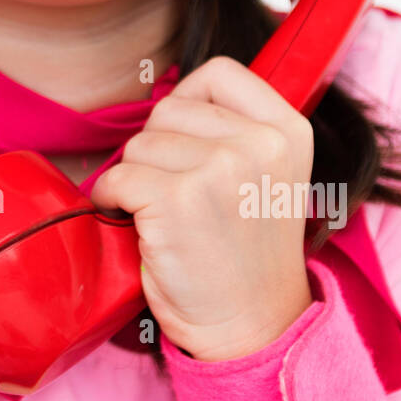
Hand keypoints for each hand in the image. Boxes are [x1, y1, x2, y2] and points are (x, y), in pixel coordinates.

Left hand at [89, 56, 315, 361]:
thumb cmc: (244, 253)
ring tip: (161, 215)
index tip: (185, 142)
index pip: (220, 73)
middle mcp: (260, 143)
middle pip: (168, 110)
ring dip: (135, 180)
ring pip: (139, 144)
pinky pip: (118, 177)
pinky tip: (138, 225)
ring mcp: (219, 169)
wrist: (250, 327)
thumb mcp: (267, 176)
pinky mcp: (177, 199)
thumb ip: (234, 130)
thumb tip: (173, 97)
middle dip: (157, 150)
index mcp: (287, 130)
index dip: (188, 104)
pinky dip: (113, 200)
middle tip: (173, 193)